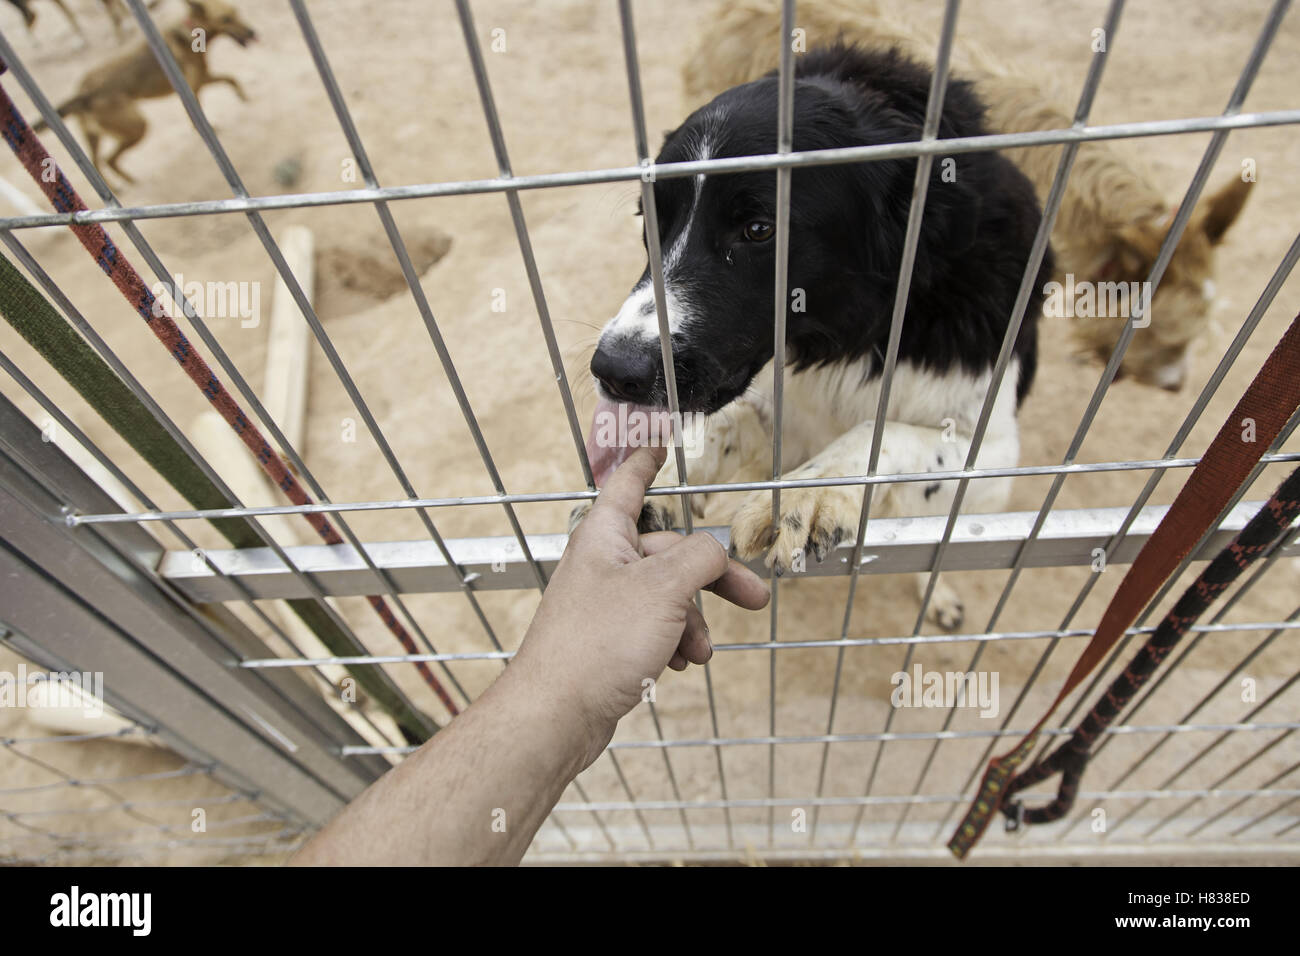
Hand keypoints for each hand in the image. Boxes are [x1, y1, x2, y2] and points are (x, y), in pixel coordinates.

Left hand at [510, 445, 769, 765]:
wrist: (556, 715)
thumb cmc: (597, 644)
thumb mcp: (664, 589)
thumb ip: (699, 559)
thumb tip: (717, 549)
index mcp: (606, 537)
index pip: (629, 487)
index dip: (646, 464)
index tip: (657, 447)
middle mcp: (602, 565)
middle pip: (668, 554)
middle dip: (711, 577)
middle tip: (753, 597)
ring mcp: (603, 605)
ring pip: (666, 597)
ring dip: (693, 621)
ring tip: (699, 651)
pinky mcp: (607, 643)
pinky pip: (653, 630)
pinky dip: (673, 642)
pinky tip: (679, 664)